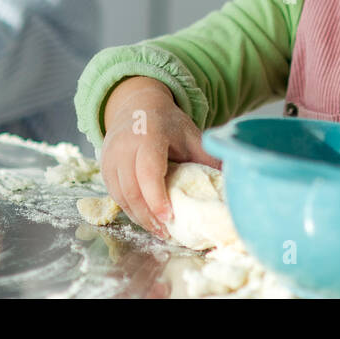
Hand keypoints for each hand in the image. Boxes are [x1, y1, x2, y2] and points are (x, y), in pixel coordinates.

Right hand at [98, 76, 221, 240]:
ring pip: (121, 195)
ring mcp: (110, 156)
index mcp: (148, 134)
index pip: (147, 170)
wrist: (137, 106)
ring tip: (158, 230)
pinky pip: (115, 195)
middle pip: (131, 188)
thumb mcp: (191, 135)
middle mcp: (124, 145)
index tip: (169, 217)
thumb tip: (235, 180)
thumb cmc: (167, 123)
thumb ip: (207, 157)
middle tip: (167, 232)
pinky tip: (146, 219)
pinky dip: (130, 210)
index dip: (156, 196)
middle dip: (148, 215)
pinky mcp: (104, 167)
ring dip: (139, 216)